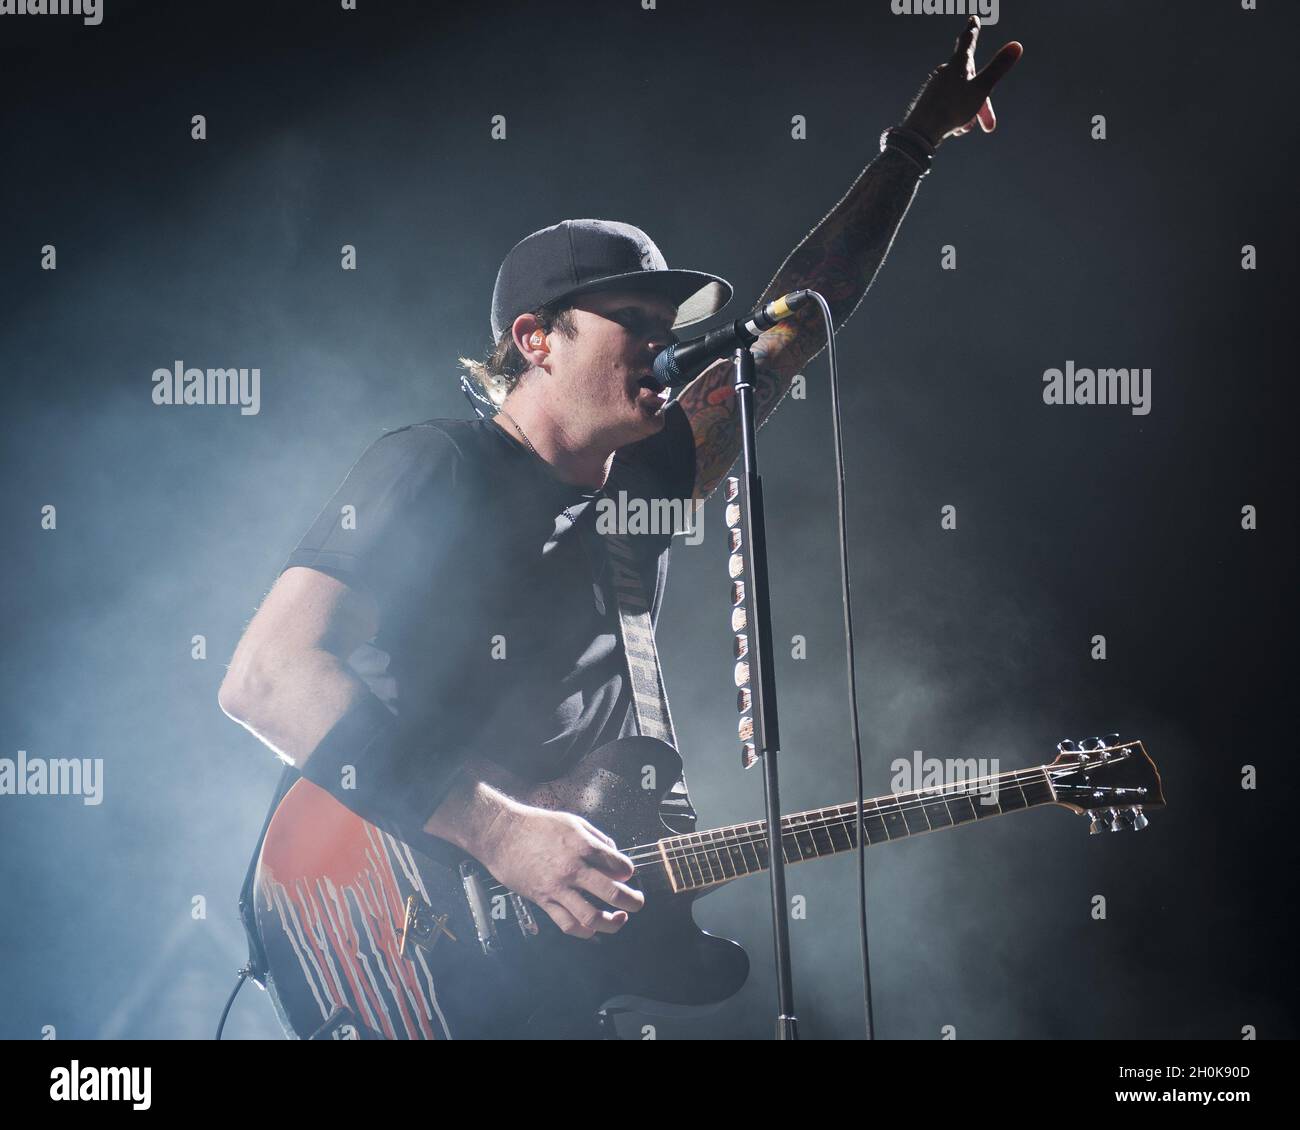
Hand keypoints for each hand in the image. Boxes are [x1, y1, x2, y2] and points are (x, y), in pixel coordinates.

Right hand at [475, 800, 644, 938]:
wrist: (501, 834)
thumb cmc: (536, 825)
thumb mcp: (573, 822)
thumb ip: (597, 839)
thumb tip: (615, 856)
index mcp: (583, 846)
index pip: (619, 865)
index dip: (629, 872)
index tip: (628, 874)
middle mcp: (573, 869)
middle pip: (613, 893)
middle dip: (632, 901)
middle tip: (637, 902)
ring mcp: (558, 888)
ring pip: (592, 916)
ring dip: (612, 923)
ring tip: (620, 919)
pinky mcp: (543, 900)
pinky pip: (568, 924)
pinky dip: (584, 931)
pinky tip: (592, 927)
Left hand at [902, 16, 1022, 147]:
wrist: (921, 132)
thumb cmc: (952, 109)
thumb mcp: (980, 89)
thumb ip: (998, 68)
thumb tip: (1017, 45)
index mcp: (957, 64)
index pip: (968, 41)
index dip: (973, 30)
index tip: (973, 19)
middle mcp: (944, 72)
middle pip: (970, 80)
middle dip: (980, 101)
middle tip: (988, 125)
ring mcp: (936, 87)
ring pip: (962, 96)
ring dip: (968, 113)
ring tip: (964, 127)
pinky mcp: (930, 101)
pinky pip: (951, 107)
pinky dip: (957, 118)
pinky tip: (954, 129)